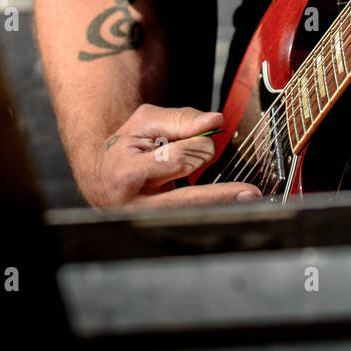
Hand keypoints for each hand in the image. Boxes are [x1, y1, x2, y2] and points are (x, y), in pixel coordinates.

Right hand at [92, 104, 262, 207]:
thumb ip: (181, 119)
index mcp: (128, 175)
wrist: (100, 175)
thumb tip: (215, 121)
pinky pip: (191, 219)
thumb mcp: (145, 123)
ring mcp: (148, 224)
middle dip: (203, 163)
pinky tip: (235, 204)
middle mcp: (136, 207)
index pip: (180, 160)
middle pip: (190, 191)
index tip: (210, 135)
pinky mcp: (159, 231)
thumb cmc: (126, 146)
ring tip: (250, 196)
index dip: (200, 145)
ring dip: (222, 200)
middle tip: (207, 152)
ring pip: (193, 213)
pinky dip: (213, 209)